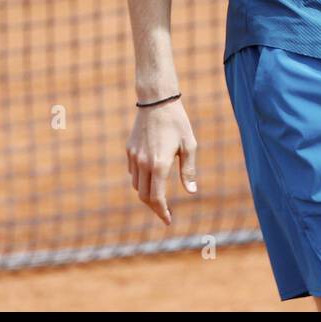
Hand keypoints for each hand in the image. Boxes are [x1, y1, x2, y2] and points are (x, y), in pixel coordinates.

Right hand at [126, 99, 197, 224]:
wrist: (156, 100)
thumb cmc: (177, 122)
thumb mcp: (189, 145)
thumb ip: (188, 170)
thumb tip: (191, 192)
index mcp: (159, 164)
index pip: (156, 198)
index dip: (162, 212)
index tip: (168, 220)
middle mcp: (143, 163)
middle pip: (144, 196)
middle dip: (154, 207)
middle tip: (165, 212)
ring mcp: (133, 156)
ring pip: (136, 185)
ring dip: (147, 194)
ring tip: (159, 196)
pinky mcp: (129, 150)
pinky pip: (132, 172)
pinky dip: (140, 180)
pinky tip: (151, 177)